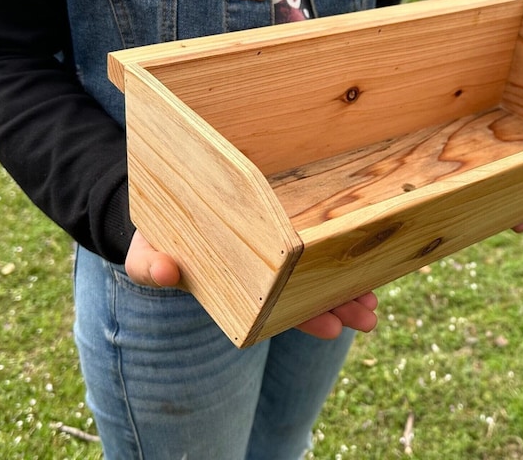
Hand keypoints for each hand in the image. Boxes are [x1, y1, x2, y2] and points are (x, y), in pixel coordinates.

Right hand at [125, 231, 378, 338]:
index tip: (333, 327)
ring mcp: (275, 243)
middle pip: (307, 290)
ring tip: (374, 294)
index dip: (305, 317)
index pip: (278, 307)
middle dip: (339, 303)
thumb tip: (166, 273)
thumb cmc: (156, 232)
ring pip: (318, 263)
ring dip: (347, 277)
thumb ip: (152, 265)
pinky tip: (367, 239)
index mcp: (240, 286)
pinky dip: (338, 236)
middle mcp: (264, 270)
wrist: (161, 195)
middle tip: (368, 316)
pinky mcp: (279, 209)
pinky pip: (314, 227)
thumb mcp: (147, 250)